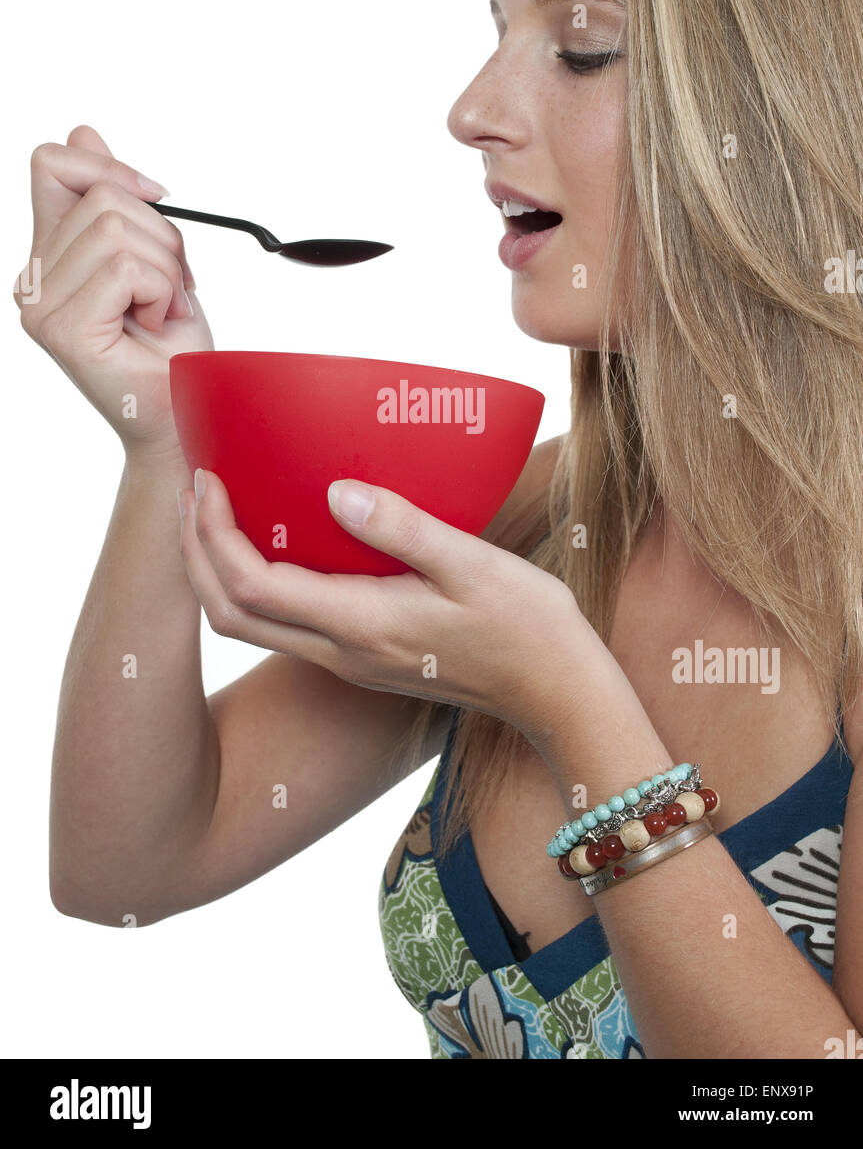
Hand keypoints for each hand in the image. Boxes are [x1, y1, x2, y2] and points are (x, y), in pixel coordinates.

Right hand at [14, 124, 213, 459]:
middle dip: (163, 236)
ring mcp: (40, 305)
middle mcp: (32, 277)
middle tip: (170, 288)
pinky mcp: (62, 329)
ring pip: (118, 230)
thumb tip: (81, 130)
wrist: (183, 412)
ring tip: (161, 311)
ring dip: (166, 270)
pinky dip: (161, 292)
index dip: (110, 166)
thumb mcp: (153, 256)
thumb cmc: (171, 347)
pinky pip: (126, 269)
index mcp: (49, 251)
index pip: (53, 163)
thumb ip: (113, 197)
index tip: (158, 198)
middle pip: (104, 195)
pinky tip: (155, 325)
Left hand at [179, 468, 605, 739]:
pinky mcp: (364, 657)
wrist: (556, 692)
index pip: (252, 587)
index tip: (209, 480)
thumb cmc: (527, 625)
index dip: (214, 536)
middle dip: (195, 556)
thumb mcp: (474, 563)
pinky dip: (256, 583)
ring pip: (252, 626)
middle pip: (230, 617)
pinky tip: (277, 541)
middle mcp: (342, 653)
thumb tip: (333, 491)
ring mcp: (350, 661)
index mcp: (360, 625)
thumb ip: (402, 526)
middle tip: (193, 492)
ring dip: (218, 572)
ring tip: (218, 512)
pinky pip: (285, 624)